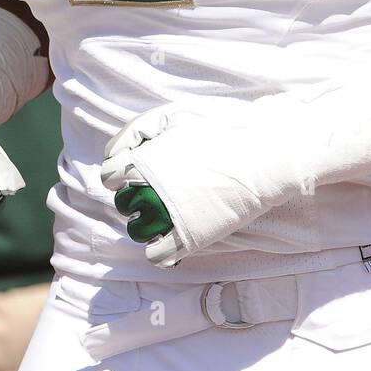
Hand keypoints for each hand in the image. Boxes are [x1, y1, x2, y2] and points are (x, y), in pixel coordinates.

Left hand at [101, 97, 310, 266]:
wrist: (261, 158)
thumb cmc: (221, 131)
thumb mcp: (175, 115)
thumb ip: (139, 130)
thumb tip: (114, 154)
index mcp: (145, 160)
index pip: (109, 176)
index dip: (119, 176)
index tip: (133, 176)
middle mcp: (151, 189)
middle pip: (122, 203)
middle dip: (132, 199)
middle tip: (151, 194)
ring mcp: (169, 215)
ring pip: (136, 230)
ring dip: (142, 225)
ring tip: (159, 217)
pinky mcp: (188, 238)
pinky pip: (156, 254)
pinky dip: (158, 249)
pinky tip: (171, 237)